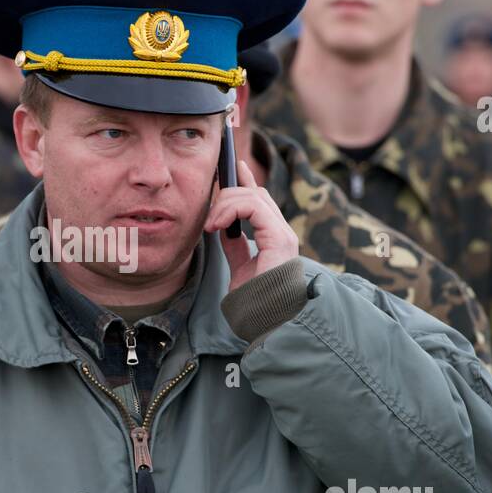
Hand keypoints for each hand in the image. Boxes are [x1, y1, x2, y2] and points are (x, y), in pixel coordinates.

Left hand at [204, 159, 299, 293]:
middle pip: (256, 194)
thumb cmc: (257, 305)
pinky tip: (217, 226)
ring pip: (254, 196)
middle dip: (228, 192)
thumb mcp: (240, 269)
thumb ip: (235, 247)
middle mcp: (282, 233)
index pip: (261, 200)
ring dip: (225, 204)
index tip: (230, 168)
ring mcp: (283, 235)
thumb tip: (223, 228)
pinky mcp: (279, 238)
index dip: (245, 181)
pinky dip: (231, 210)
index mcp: (275, 239)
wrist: (268, 324)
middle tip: (207, 215)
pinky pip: (253, 207)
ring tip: (210, 225)